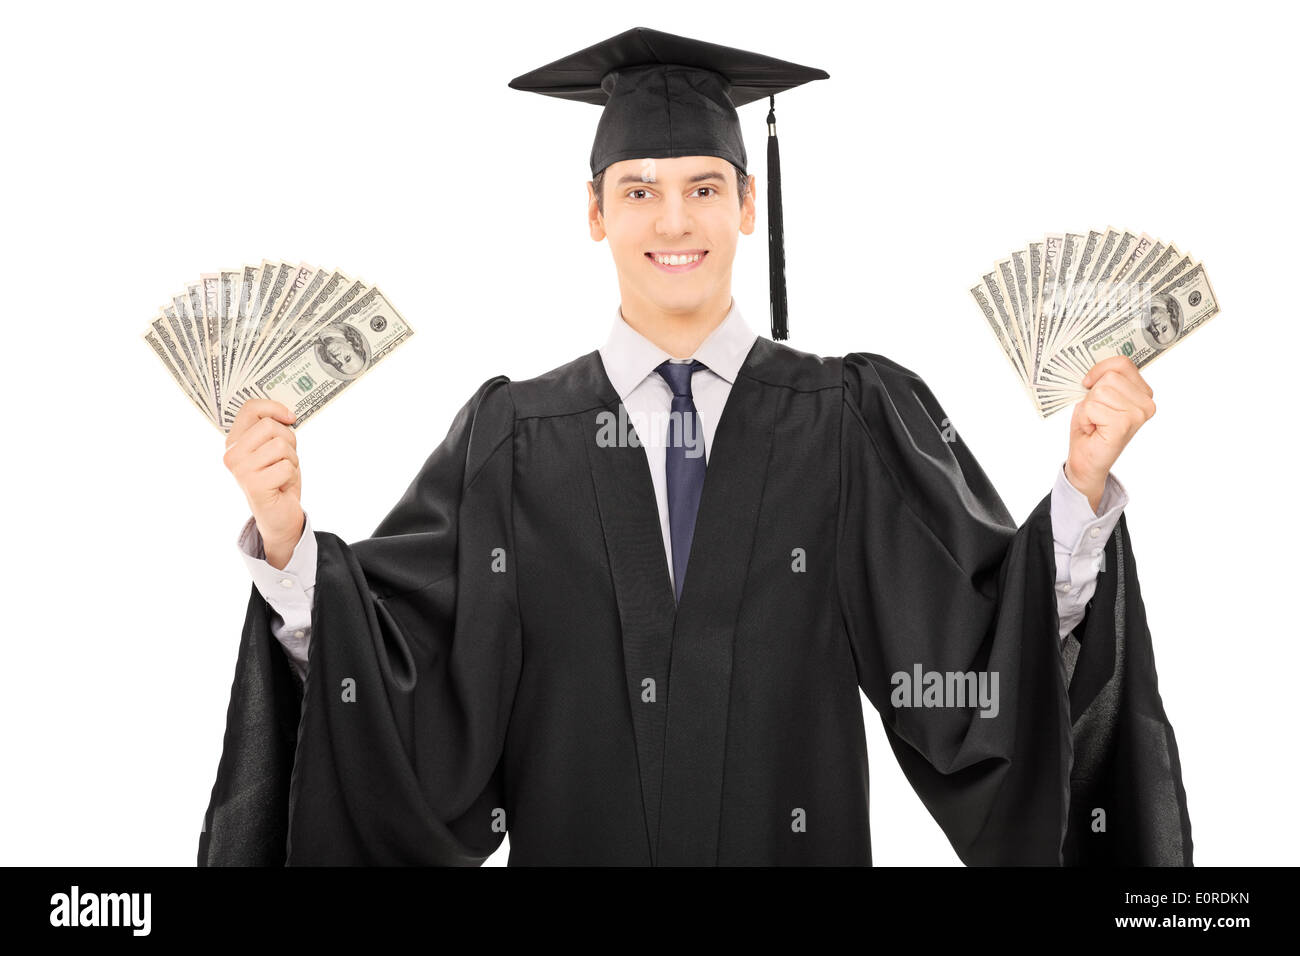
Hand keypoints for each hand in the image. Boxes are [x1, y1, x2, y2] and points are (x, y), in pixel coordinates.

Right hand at [223, 399, 302, 568]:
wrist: (279, 515)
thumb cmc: (278, 477)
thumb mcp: (275, 448)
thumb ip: (273, 429)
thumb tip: (287, 413)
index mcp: (234, 441)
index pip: (250, 409)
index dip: (275, 408)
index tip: (291, 418)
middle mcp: (231, 454)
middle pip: (270, 426)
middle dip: (289, 441)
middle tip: (285, 459)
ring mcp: (240, 470)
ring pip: (281, 445)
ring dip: (291, 460)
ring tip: (282, 473)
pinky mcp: (253, 485)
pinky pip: (286, 467)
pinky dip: (291, 476)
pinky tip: (281, 486)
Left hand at [1065, 356, 1156, 511]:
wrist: (1086, 460)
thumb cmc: (1091, 427)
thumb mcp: (1098, 396)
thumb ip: (1104, 378)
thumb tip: (1098, 367)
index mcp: (1143, 392)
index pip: (1122, 363)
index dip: (1099, 370)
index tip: (1089, 383)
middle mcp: (1146, 403)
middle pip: (1109, 376)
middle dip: (1092, 394)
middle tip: (1095, 414)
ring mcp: (1138, 414)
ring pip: (1100, 391)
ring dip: (1088, 407)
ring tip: (1094, 422)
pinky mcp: (1125, 424)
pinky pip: (1092, 406)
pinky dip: (1085, 418)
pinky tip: (1093, 429)